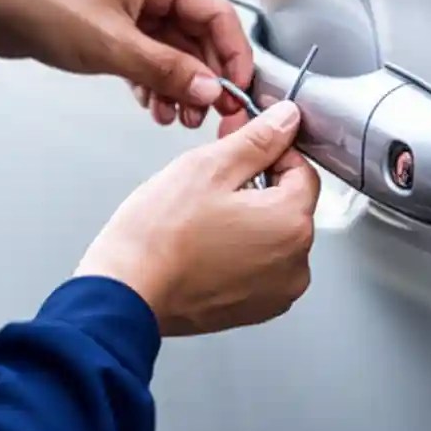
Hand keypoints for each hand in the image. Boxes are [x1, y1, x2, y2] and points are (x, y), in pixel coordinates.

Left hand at [0, 0, 251, 127]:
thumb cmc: (39, 4)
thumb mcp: (111, 45)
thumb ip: (165, 70)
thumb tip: (209, 90)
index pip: (216, 14)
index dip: (233, 56)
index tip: (239, 92)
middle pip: (198, 35)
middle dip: (204, 78)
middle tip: (210, 115)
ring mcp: (130, 6)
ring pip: (173, 50)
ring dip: (179, 85)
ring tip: (178, 118)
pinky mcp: (111, 25)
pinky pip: (148, 56)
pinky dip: (154, 82)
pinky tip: (153, 107)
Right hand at [75, 101, 320, 335]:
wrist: (127, 293)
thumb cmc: (159, 236)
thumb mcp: (209, 167)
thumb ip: (258, 140)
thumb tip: (286, 120)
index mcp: (291, 223)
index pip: (302, 170)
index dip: (270, 153)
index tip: (242, 152)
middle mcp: (295, 263)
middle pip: (289, 205)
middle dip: (259, 187)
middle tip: (214, 184)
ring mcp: (277, 292)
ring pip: (274, 237)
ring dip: (250, 221)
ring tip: (206, 219)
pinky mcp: (255, 309)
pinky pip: (260, 267)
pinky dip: (241, 253)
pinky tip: (207, 246)